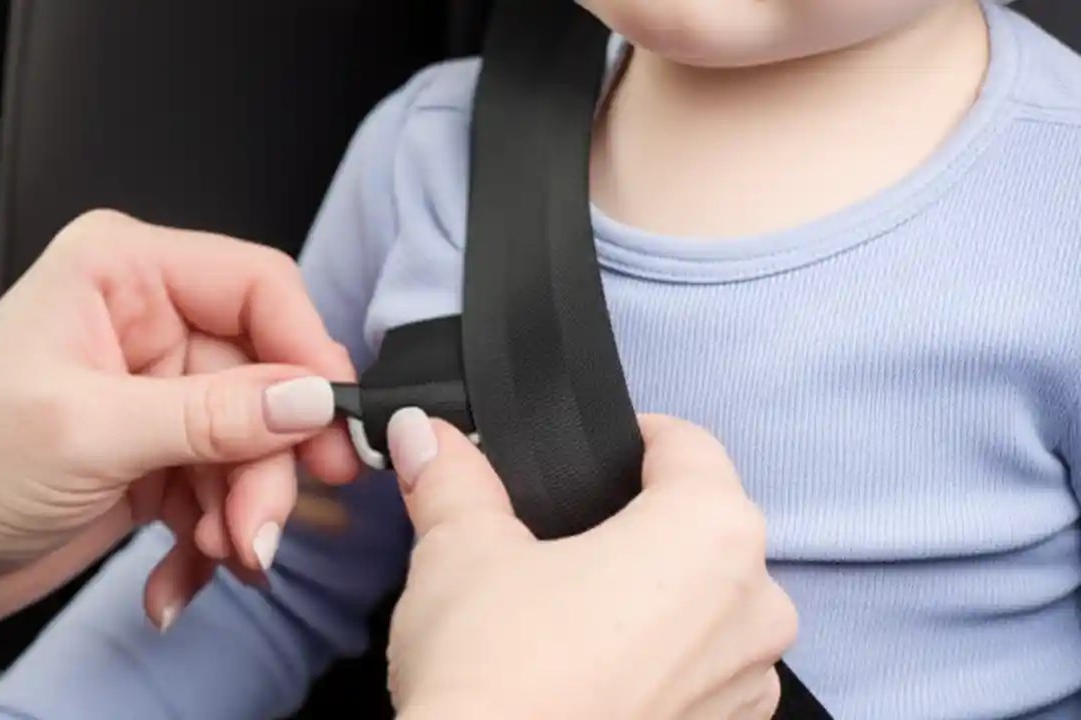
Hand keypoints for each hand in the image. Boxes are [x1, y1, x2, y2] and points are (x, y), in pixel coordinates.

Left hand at [0, 210, 358, 629]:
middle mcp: (149, 322)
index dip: (306, 350)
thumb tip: (312, 399)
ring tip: (220, 556)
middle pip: (267, 379)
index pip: (258, 286)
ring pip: (255, 444)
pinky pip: (225, 488)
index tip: (332, 420)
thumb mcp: (91, 431)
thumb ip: (214, 416)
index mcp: (125, 273)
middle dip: (268, 463)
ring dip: (244, 511)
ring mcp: (158, 392)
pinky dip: (214, 536)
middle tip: (266, 522)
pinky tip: (180, 575)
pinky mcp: (160, 452)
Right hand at [384, 410, 795, 719]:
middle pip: (703, 527)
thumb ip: (453, 477)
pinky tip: (589, 674)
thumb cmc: (495, 672)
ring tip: (569, 614)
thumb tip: (422, 435)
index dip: (631, 437)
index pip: (688, 445)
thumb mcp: (461, 549)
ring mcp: (747, 684)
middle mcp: (755, 606)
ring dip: (655, 598)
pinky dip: (659, 662)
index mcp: (710, 531)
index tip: (589, 452)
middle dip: (638, 522)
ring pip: (709, 605)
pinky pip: (702, 673)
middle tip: (561, 537)